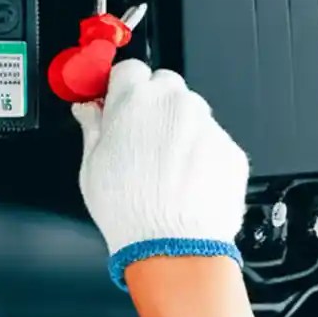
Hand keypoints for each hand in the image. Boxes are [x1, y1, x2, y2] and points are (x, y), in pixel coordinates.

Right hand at [72, 60, 248, 287]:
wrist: (174, 247)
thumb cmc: (129, 211)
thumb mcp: (91, 165)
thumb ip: (92, 127)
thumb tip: (87, 110)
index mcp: (134, 100)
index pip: (129, 69)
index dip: (122, 87)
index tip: (117, 103)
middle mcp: (174, 104)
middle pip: (164, 85)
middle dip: (153, 105)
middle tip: (140, 138)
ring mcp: (207, 124)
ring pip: (191, 111)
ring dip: (178, 128)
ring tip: (164, 167)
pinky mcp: (230, 148)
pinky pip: (212, 139)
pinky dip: (201, 153)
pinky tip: (185, 180)